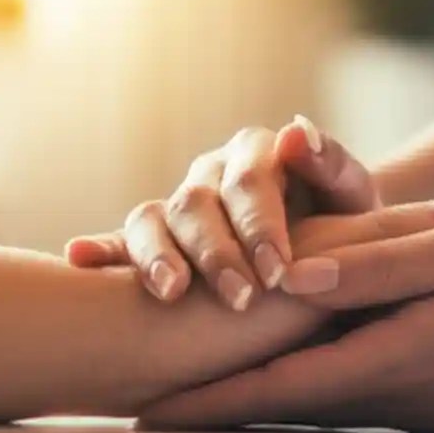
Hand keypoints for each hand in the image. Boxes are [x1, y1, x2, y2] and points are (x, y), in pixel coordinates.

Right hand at [65, 115, 380, 309]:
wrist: (327, 253)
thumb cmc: (346, 226)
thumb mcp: (354, 201)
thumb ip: (334, 167)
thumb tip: (295, 133)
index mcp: (258, 154)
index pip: (251, 183)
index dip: (261, 227)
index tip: (279, 273)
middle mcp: (212, 172)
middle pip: (198, 204)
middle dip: (218, 253)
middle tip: (241, 299)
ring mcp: (179, 202)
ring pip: (155, 220)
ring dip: (161, 257)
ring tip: (172, 294)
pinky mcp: (156, 238)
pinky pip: (123, 241)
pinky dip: (101, 249)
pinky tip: (80, 257)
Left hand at [116, 196, 433, 412]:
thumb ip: (379, 264)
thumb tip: (291, 272)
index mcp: (411, 356)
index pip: (285, 388)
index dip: (209, 402)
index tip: (143, 415)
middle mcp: (416, 396)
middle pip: (294, 408)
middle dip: (217, 410)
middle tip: (145, 412)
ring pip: (327, 405)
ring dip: (261, 399)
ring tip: (198, 392)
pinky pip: (367, 396)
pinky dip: (314, 386)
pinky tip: (296, 372)